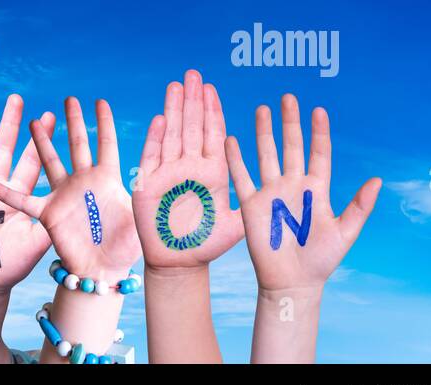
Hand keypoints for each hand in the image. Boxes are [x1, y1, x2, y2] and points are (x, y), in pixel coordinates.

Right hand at [0, 94, 53, 294]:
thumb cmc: (12, 267)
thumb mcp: (36, 245)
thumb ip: (48, 224)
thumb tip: (68, 207)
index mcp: (17, 198)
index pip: (31, 163)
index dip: (40, 141)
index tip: (49, 116)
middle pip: (2, 151)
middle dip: (9, 125)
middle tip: (17, 99)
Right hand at [0, 98, 139, 279]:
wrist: (103, 269)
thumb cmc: (125, 246)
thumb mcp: (138, 213)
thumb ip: (141, 189)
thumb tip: (155, 165)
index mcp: (107, 180)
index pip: (106, 144)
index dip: (103, 123)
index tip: (100, 101)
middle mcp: (83, 182)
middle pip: (77, 144)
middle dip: (73, 121)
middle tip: (69, 99)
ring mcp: (64, 196)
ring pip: (50, 162)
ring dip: (41, 142)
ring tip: (32, 121)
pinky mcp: (49, 213)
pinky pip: (23, 201)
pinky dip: (7, 193)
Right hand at [133, 70, 243, 269]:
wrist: (179, 264)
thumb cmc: (208, 245)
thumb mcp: (239, 223)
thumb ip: (255, 205)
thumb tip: (281, 192)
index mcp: (212, 172)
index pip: (213, 134)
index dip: (212, 111)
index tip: (212, 88)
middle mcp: (190, 168)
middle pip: (191, 127)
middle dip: (193, 101)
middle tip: (193, 74)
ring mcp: (168, 174)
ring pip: (172, 135)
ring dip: (174, 110)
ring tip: (176, 86)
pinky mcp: (149, 185)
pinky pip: (153, 158)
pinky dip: (156, 139)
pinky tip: (161, 119)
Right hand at [225, 94, 380, 290]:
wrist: (292, 281)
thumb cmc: (321, 260)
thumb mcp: (345, 232)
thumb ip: (359, 206)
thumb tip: (377, 180)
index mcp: (317, 189)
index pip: (318, 153)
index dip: (318, 132)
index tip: (318, 110)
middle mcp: (293, 186)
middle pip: (291, 146)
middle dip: (289, 122)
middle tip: (287, 98)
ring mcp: (271, 193)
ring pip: (266, 155)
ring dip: (264, 133)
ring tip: (262, 109)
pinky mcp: (252, 205)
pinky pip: (242, 177)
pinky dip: (236, 159)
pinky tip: (232, 140)